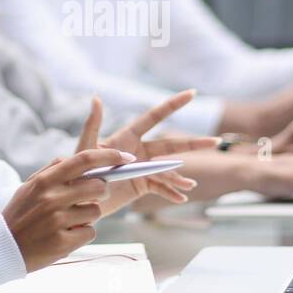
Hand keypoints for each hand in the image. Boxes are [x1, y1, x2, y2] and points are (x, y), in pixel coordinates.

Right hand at [4, 147, 131, 271]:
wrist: (1, 249)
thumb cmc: (20, 215)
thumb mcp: (29, 187)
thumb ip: (54, 171)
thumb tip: (82, 159)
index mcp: (45, 180)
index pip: (84, 160)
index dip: (110, 156)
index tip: (126, 157)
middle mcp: (52, 198)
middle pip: (99, 187)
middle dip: (102, 191)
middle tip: (93, 196)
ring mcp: (58, 221)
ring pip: (96, 211)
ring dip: (87, 216)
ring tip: (67, 221)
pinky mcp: (64, 243)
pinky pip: (90, 232)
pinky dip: (82, 234)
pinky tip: (64, 236)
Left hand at [80, 92, 213, 216]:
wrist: (76, 199)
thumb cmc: (77, 170)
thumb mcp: (85, 148)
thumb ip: (93, 124)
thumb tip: (95, 97)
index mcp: (128, 137)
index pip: (154, 117)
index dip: (173, 104)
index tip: (191, 93)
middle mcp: (139, 151)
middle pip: (171, 145)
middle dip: (194, 144)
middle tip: (216, 141)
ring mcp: (142, 169)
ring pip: (168, 170)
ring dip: (180, 177)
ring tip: (190, 185)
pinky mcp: (141, 185)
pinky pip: (160, 188)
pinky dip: (170, 193)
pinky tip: (180, 198)